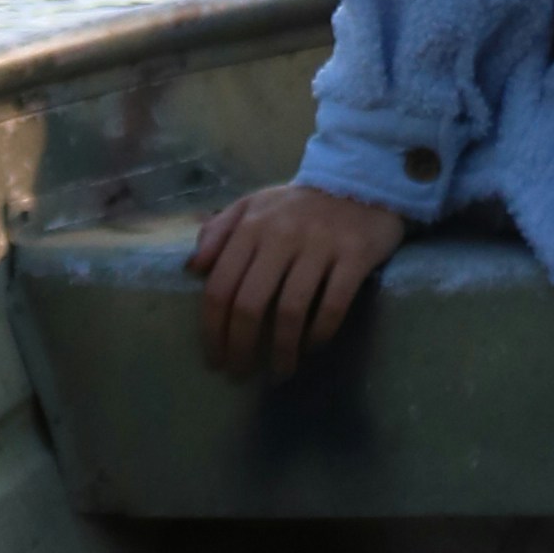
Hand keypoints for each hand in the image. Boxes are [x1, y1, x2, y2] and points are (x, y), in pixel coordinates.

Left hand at [191, 180, 408, 380]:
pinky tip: (312, 348)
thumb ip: (219, 231)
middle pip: (250, 305)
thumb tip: (192, 269)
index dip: (212, 330)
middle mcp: (281, 236)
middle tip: (241, 374)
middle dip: (241, 348)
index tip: (214, 358)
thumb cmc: (298, 204)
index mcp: (251, 226)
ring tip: (279, 372)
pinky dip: (320, 333)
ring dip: (282, 350)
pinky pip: (333, 305)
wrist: (360, 178)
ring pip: (291, 310)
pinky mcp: (354, 255)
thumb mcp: (254, 205)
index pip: (221, 287)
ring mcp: (320, 245)